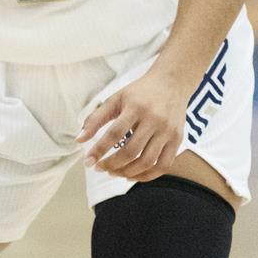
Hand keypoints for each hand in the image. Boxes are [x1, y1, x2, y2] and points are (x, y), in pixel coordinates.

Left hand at [77, 68, 192, 182]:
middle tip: (99, 169)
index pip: (115, 133)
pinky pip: (163, 165)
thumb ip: (96, 118)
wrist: (172, 82)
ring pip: (147, 161)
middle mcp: (154, 120)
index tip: (88, 161)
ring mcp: (168, 131)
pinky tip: (131, 176)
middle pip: (131, 151)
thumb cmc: (139, 92)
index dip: (99, 150)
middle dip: (112, 165)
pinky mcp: (177, 140)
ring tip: (113, 173)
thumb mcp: (116, 98)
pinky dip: (147, 176)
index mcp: (136, 107)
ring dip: (127, 172)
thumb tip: (79, 140)